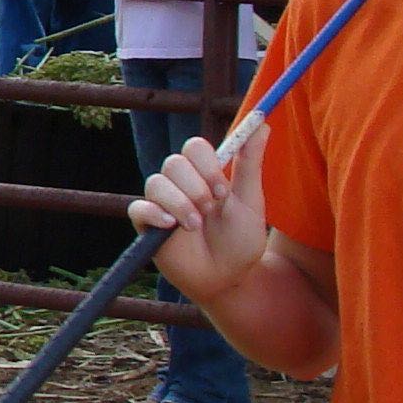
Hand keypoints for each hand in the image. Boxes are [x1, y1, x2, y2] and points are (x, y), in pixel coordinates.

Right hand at [131, 123, 271, 303]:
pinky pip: (138, 208)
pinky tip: (172, 227)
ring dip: (180, 204)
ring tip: (196, 227)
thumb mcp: (250, 200)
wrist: (230, 280)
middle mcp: (180, 185)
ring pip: (156, 183)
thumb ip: (251, 162)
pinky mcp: (146, 226)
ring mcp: (162, 205)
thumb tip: (263, 123)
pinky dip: (155, 214)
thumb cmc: (241, 242)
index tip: (224, 191)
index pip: (193, 146)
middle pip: (174, 163)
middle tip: (211, 210)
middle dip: (196, 188)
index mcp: (204, 174)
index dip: (207, 164)